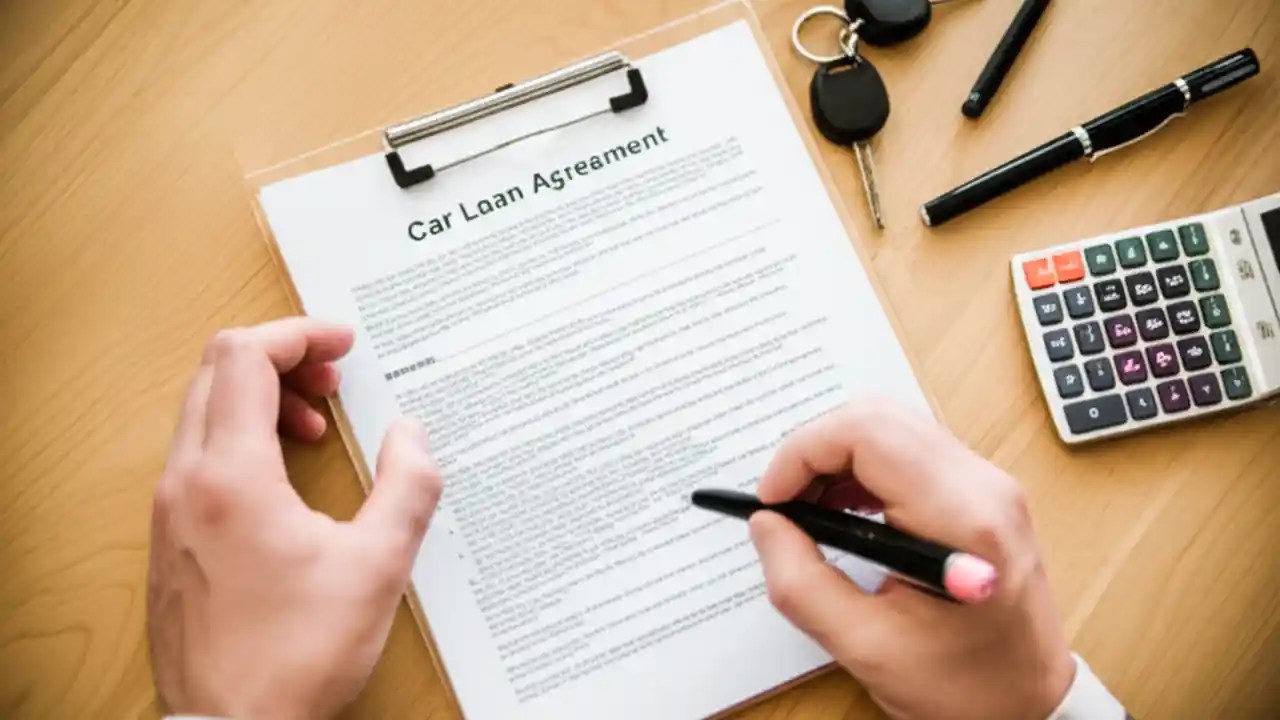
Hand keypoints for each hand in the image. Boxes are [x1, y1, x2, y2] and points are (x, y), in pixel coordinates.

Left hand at [147, 318, 441, 719]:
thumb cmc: (295, 656)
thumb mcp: (377, 566)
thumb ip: (408, 486)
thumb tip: (414, 434)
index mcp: (230, 476)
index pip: (245, 357)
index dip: (299, 333)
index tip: (344, 342)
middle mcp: (186, 482)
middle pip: (218, 372)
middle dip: (282, 358)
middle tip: (334, 377)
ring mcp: (170, 510)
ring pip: (204, 411)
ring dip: (261, 399)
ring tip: (317, 428)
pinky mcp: (171, 538)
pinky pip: (198, 454)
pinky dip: (242, 439)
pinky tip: (285, 477)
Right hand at [749, 400, 1073, 719]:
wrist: (1030, 705)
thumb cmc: (965, 690)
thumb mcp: (865, 648)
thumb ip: (801, 582)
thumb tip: (766, 524)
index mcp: (960, 519)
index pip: (867, 432)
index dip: (804, 452)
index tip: (772, 499)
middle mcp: (983, 485)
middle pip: (878, 417)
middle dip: (816, 450)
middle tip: (785, 505)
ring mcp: (988, 483)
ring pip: (892, 426)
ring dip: (838, 458)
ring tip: (811, 513)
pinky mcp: (982, 492)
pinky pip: (910, 450)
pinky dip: (863, 469)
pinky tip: (845, 514)